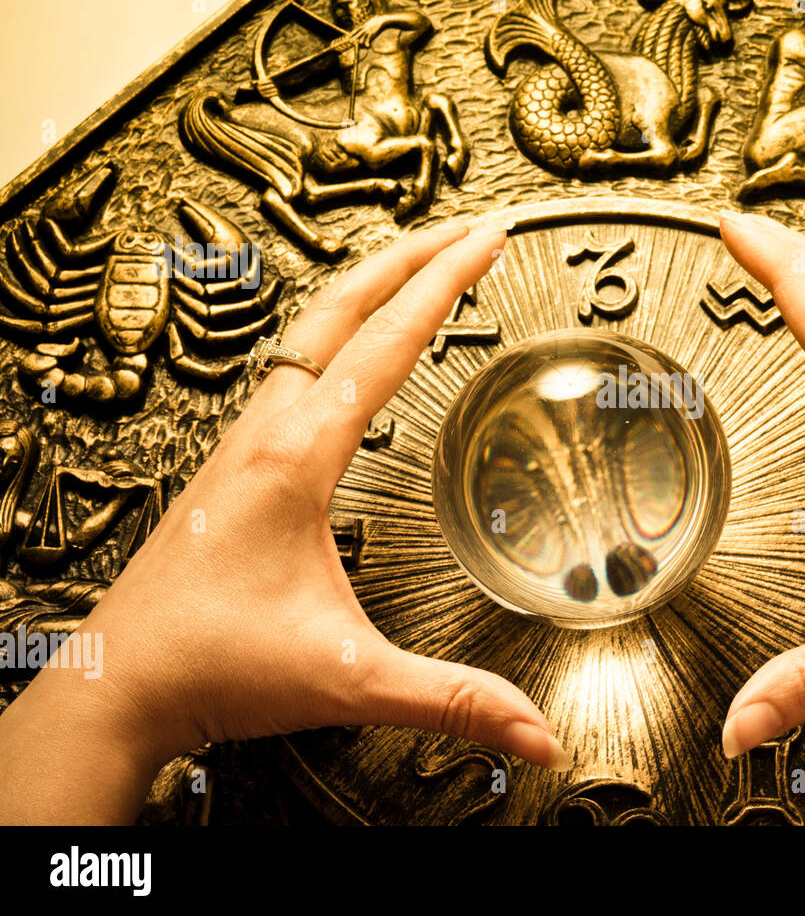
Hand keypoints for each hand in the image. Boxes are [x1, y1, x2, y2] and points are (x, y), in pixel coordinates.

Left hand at [0, 221, 566, 823]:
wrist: (118, 686)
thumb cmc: (211, 664)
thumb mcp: (350, 678)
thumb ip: (450, 699)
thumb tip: (535, 730)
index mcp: (299, 456)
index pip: (387, 341)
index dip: (446, 282)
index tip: (486, 240)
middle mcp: (268, 432)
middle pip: (341, 305)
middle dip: (410, 253)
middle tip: (466, 227)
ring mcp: (246, 442)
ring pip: (309, 328)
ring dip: (369, 285)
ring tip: (418, 266)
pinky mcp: (237, 464)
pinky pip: (294, 366)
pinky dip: (338, 330)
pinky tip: (351, 354)